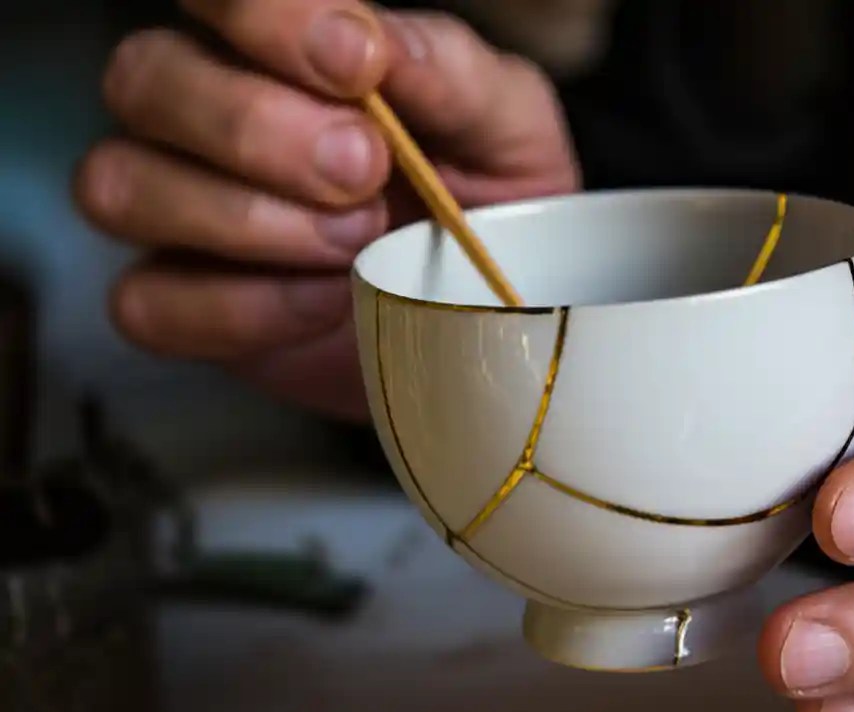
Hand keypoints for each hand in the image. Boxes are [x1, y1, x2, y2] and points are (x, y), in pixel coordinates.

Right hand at [75, 1, 578, 418]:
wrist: (491, 314)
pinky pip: (149, 303)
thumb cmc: (488, 197)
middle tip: (365, 169)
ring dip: (248, 218)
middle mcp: (202, 113)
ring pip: (123, 186)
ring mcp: (177, 211)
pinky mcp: (179, 307)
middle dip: (257, 126)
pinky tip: (328, 302)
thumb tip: (383, 42)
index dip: (267, 16)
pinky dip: (246, 308)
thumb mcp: (504, 124)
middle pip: (145, 78)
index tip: (359, 64)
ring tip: (357, 242)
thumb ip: (452, 72)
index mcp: (276, 45)